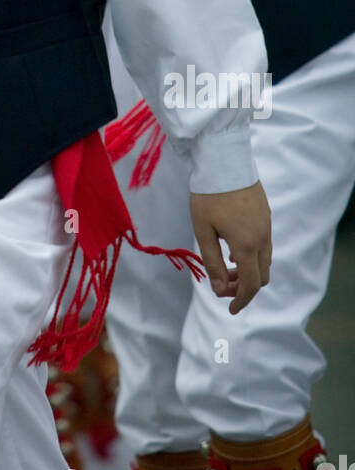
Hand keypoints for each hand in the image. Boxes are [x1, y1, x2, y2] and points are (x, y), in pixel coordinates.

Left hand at [190, 181, 270, 313]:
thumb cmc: (209, 195)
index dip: (241, 301)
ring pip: (264, 261)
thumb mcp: (203, 230)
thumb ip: (212, 262)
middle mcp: (262, 238)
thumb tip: (218, 289)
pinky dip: (252, 256)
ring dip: (248, 271)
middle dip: (243, 288)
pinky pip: (264, 245)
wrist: (224, 160)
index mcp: (247, 245)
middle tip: (221, 286)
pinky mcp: (266, 215)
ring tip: (224, 267)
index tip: (230, 310)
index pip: (251, 285)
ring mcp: (266, 226)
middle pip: (261, 276)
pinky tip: (233, 248)